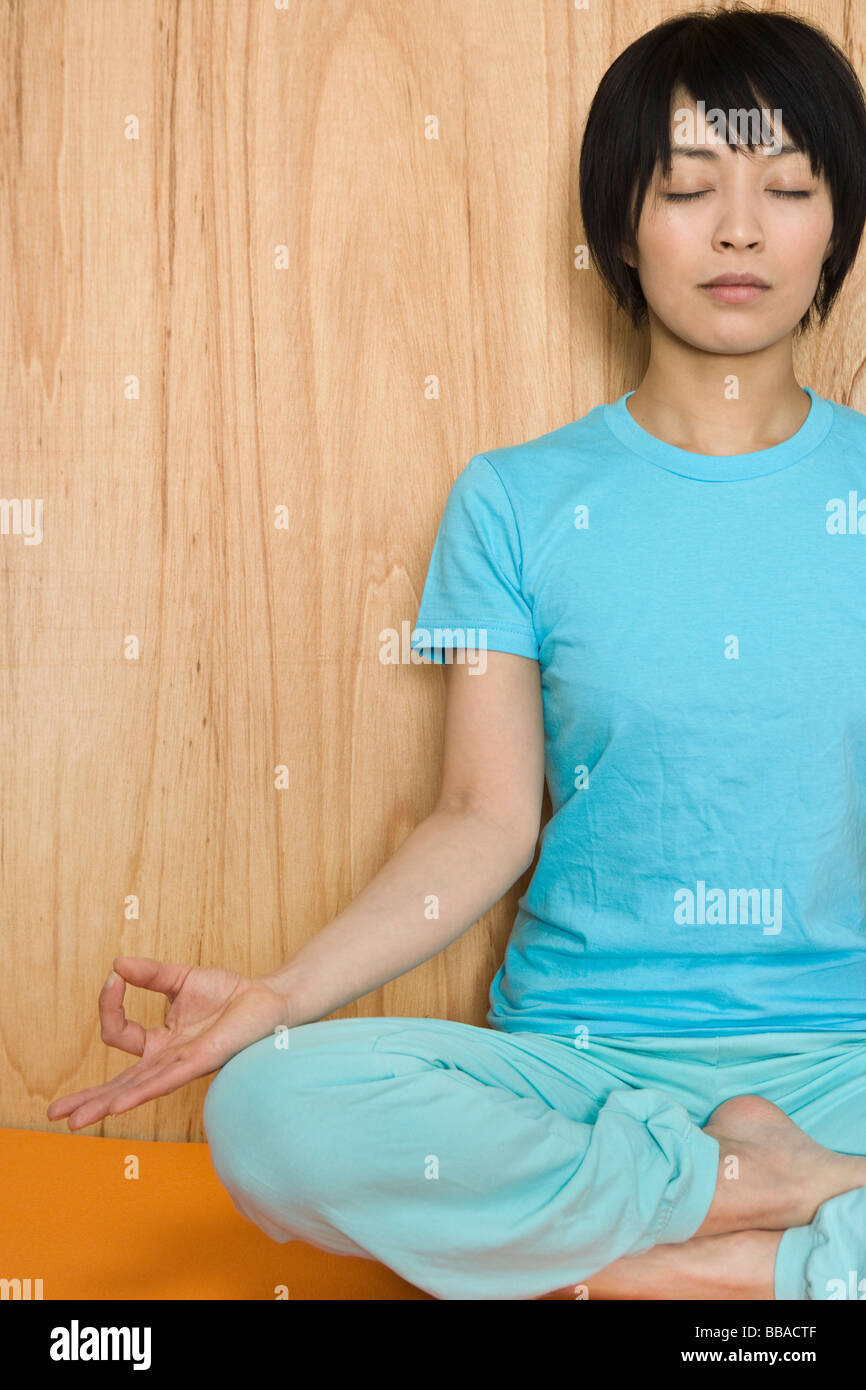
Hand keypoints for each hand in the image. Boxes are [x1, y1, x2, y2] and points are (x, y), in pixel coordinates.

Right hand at [46, 955, 291, 1130]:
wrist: (268, 998)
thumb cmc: (230, 994)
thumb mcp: (181, 977)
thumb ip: (150, 974)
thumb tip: (117, 964)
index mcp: (161, 1041)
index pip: (118, 1033)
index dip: (110, 1004)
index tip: (115, 977)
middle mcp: (168, 1059)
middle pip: (119, 1083)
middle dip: (88, 1099)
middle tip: (55, 1113)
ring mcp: (183, 1064)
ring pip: (136, 1088)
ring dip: (104, 1104)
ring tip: (76, 1121)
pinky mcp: (202, 1061)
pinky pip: (165, 1080)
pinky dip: (141, 1092)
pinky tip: (119, 1106)